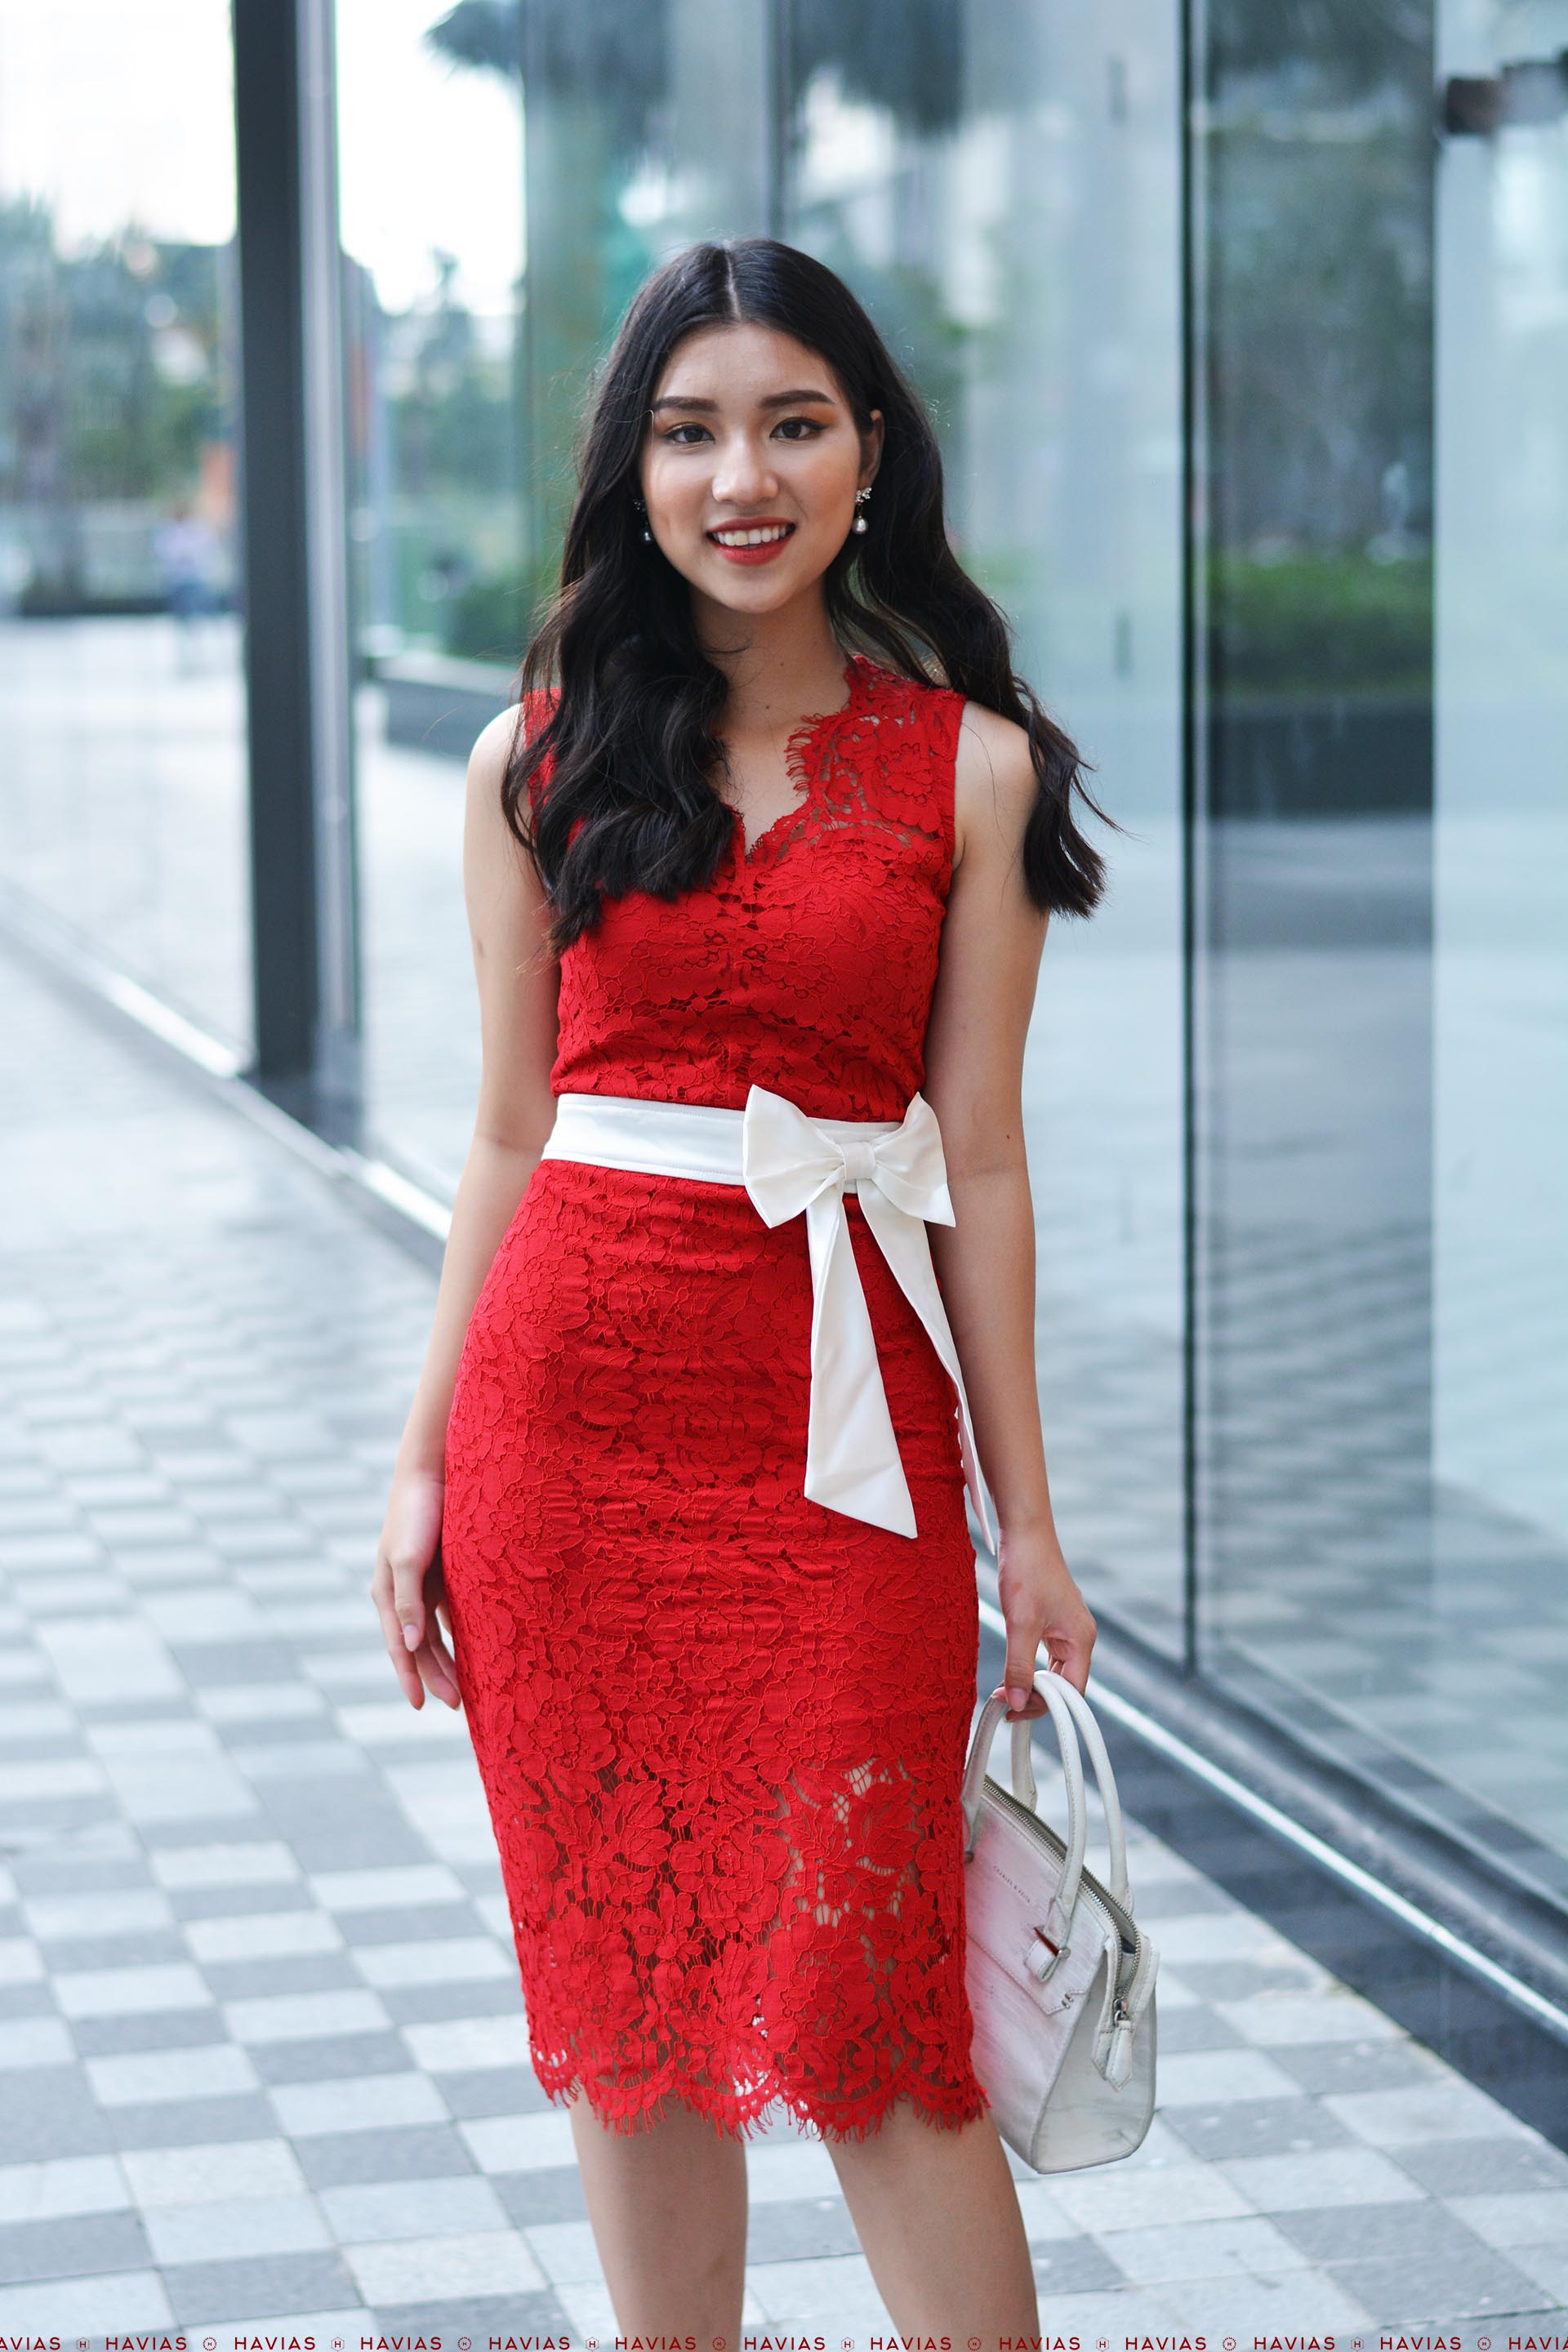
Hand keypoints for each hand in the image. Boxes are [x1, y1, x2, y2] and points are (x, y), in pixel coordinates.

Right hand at [371, 1464, 461, 1710]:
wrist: (432, 1470)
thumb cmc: (417, 1514)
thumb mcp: (409, 1559)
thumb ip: (407, 1602)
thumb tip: (407, 1646)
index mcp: (386, 1593)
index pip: (398, 1647)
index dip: (410, 1678)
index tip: (423, 1707)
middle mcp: (402, 1592)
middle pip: (418, 1646)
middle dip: (436, 1676)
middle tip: (459, 1706)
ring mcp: (422, 1582)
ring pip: (434, 1632)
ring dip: (449, 1659)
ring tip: (468, 1687)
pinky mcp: (442, 1570)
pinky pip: (450, 1611)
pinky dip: (461, 1632)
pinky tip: (477, 1648)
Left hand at [995, 1514, 1095, 1712]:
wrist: (1024, 1532)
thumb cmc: (1027, 1570)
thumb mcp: (1020, 1623)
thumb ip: (1019, 1666)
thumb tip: (1015, 1702)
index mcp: (1081, 1639)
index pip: (1071, 1692)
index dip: (1044, 1706)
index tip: (1013, 1711)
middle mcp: (1079, 1637)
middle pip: (1063, 1685)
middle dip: (1034, 1697)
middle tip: (1002, 1703)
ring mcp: (1067, 1629)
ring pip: (1053, 1671)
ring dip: (1030, 1684)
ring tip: (1002, 1692)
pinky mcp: (1052, 1621)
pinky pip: (1045, 1656)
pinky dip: (1028, 1667)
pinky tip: (1009, 1671)